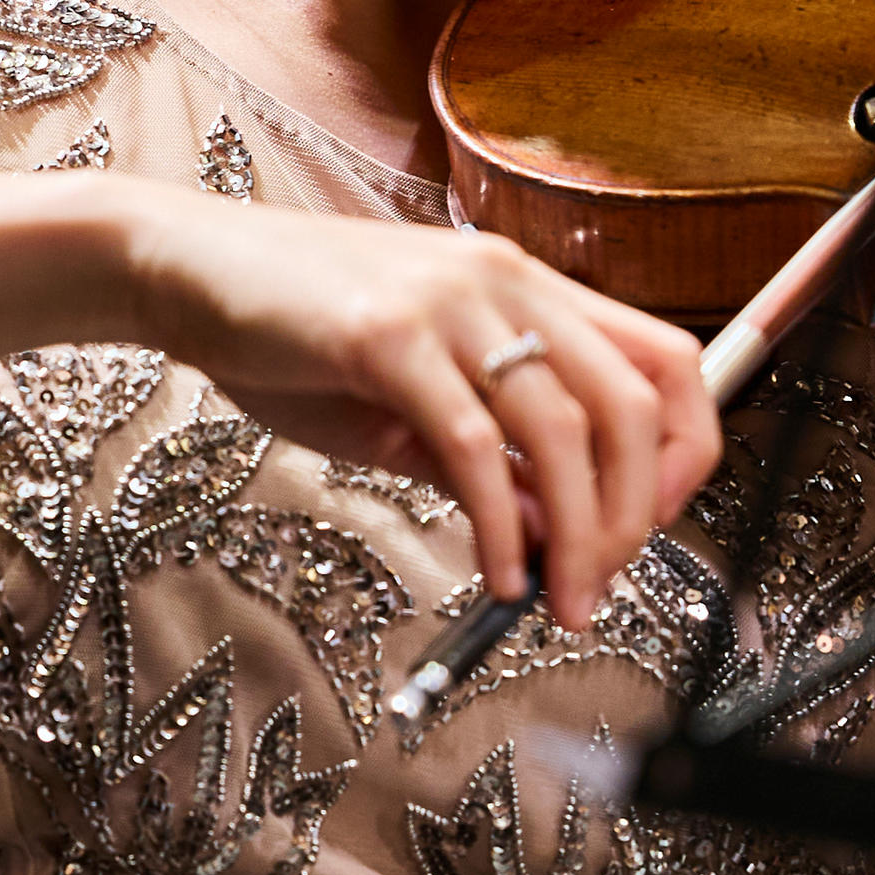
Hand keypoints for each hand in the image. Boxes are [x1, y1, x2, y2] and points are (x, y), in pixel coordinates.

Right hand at [116, 193, 722, 627]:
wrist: (186, 272)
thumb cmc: (296, 332)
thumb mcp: (412, 397)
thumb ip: (489, 456)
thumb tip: (561, 532)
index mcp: (526, 286)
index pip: (666, 359)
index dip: (688, 448)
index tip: (659, 524)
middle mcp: (505, 280)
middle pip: (632, 403)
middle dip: (637, 513)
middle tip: (603, 585)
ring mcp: (448, 303)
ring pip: (562, 431)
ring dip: (577, 538)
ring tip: (559, 603)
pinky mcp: (387, 336)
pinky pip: (473, 448)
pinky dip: (500, 525)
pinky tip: (495, 573)